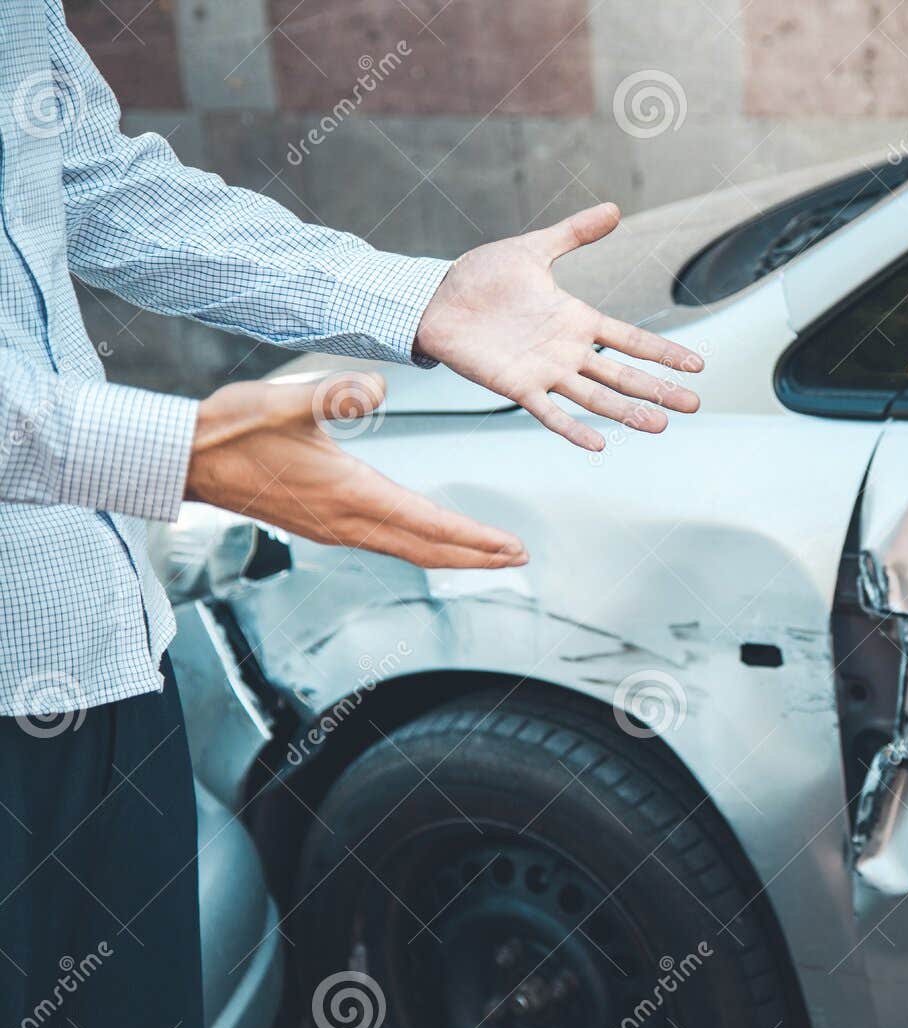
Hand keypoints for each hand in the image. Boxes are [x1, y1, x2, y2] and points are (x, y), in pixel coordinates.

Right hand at [185, 372, 527, 569]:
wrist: (184, 458)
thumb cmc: (233, 427)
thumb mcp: (287, 399)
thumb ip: (335, 391)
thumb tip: (378, 386)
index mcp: (350, 493)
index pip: (427, 524)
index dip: (473, 538)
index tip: (510, 546)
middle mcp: (347, 522)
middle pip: (426, 549)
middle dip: (475, 556)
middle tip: (518, 556)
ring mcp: (334, 529)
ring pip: (407, 550)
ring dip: (451, 554)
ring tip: (488, 554)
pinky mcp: (322, 526)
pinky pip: (385, 544)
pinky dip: (420, 546)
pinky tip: (430, 541)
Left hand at [415, 202, 701, 451]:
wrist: (436, 299)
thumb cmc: (481, 276)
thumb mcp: (534, 249)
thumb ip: (574, 234)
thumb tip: (613, 210)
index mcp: (577, 320)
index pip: (631, 340)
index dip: (664, 352)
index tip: (697, 366)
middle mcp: (568, 351)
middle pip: (624, 375)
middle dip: (659, 390)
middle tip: (694, 406)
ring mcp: (545, 371)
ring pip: (597, 397)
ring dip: (628, 412)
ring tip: (659, 426)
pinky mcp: (517, 386)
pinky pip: (550, 413)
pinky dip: (573, 428)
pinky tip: (598, 443)